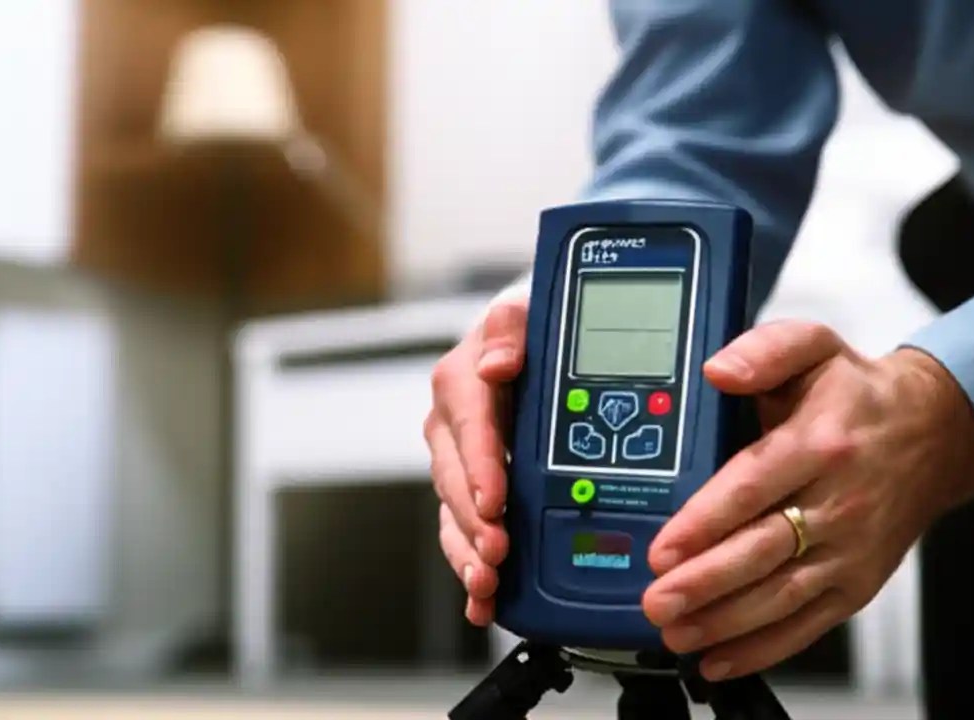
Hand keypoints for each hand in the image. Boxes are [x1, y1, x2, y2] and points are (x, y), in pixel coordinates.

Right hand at [424, 292, 527, 624]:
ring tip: (486, 587)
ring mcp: (457, 465)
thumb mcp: (521, 314)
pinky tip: (484, 604)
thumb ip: (509, 329)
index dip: (481, 468)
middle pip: (456, 483)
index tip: (494, 500)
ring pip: (455, 516)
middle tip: (498, 553)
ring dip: (469, 555)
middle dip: (476, 523)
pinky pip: (464, 532)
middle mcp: (450, 429)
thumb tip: (497, 361)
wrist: (522, 344)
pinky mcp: (470, 491)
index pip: (469, 429)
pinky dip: (471, 569)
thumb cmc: (523, 331)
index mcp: (460, 385)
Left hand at [641, 320, 973, 680]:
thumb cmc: (858, 395)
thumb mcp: (812, 348)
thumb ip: (763, 350)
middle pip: (763, 550)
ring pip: (781, 595)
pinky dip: (764, 647)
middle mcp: (837, 501)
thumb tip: (719, 369)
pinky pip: (809, 622)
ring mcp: (849, 549)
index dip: (705, 522)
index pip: (753, 487)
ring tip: (676, 630)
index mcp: (819, 444)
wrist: (934, 432)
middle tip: (657, 600)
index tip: (663, 548)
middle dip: (705, 582)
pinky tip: (719, 658)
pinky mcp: (857, 582)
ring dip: (725, 620)